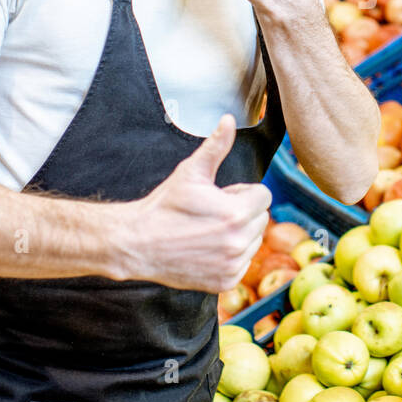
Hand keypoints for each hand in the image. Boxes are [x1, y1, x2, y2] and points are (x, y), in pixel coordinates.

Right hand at [116, 114, 271, 292]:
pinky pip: (243, 263)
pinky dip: (231, 256)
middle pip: (261, 218)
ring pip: (254, 241)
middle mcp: (238, 243)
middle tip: (213, 212)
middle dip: (242, 212)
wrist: (138, 243)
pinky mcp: (225, 281)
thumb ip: (216, 146)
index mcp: (236, 214)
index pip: (264, 196)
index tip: (223, 196)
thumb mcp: (191, 172)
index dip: (243, 193)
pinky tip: (208, 249)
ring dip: (239, 234)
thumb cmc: (164, 206)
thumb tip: (228, 120)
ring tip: (209, 230)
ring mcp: (233, 265)